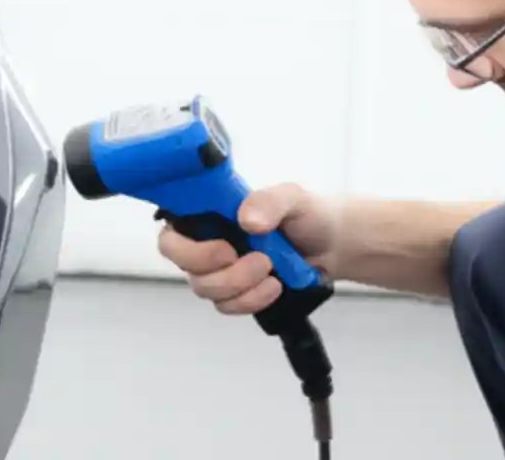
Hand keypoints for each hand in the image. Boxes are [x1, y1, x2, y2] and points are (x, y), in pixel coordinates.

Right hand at [157, 182, 337, 315]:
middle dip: (217, 270)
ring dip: (240, 285)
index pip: (172, 231)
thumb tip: (246, 220)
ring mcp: (219, 270)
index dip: (184, 247)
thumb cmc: (306, 214)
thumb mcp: (293, 198)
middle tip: (255, 259)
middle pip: (185, 266)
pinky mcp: (235, 293)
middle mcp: (206, 241)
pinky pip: (227, 306)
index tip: (224, 248)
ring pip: (206, 289)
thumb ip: (269, 201)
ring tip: (271, 270)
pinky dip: (251, 300)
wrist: (332, 245)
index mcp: (209, 212)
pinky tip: (274, 287)